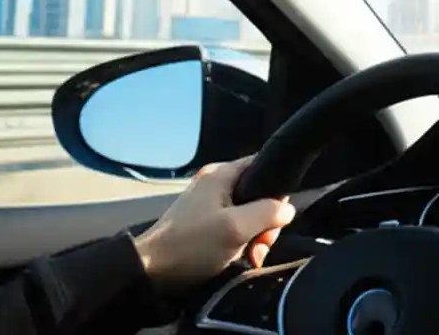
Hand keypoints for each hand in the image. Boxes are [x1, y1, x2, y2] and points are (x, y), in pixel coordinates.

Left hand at [133, 155, 295, 292]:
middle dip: (265, 224)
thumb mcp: (236, 227)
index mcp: (221, 174)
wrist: (150, 272)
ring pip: (249, 215)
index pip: (264, 166)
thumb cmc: (192, 245)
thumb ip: (268, 212)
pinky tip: (240, 260)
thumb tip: (288, 208)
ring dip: (255, 239)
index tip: (276, 218)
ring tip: (250, 258)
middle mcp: (215, 184)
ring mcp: (208, 205)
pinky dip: (241, 244)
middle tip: (260, 246)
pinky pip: (235, 228)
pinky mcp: (204, 225)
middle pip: (259, 196)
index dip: (277, 191)